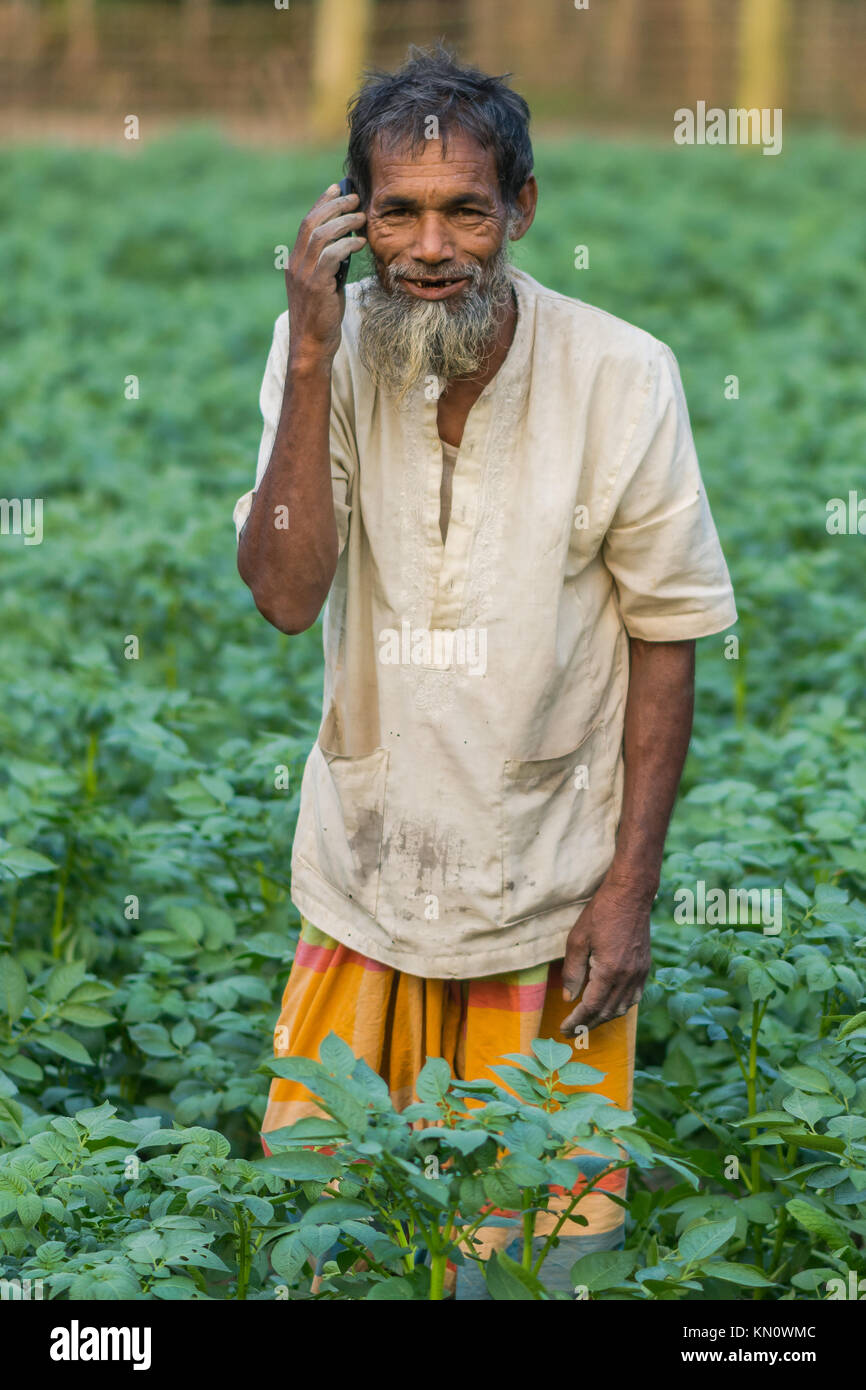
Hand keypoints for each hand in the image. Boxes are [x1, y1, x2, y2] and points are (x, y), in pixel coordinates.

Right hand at [285, 184, 366, 364]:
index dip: (321, 203)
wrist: (312, 345)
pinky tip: (361, 243)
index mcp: (295, 262)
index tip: (336, 189)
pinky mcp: (316, 285)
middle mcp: (295, 264)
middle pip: (312, 223)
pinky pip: (331, 256)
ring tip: (362, 217)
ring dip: (344, 222)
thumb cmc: (322, 317)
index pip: (306, 224)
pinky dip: (347, 245)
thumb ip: (330, 265)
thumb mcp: (325, 285)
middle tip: (354, 198)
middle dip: (334, 206)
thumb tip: (347, 243)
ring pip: (321, 236)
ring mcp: (304, 275)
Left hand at [559, 875, 652, 1034]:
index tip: (564, 1029)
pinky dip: (621, 1007)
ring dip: (604, 1018)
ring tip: (587, 1021)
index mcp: (609, 971)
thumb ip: (573, 972)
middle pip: (608, 1012)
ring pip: (623, 1008)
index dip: (577, 1022)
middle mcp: (628, 977)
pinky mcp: (645, 967)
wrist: (630, 895)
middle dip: (588, 1025)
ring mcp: (639, 973)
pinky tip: (610, 1007)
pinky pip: (635, 997)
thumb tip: (569, 998)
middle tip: (572, 1032)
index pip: (591, 1007)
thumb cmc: (600, 913)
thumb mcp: (577, 940)